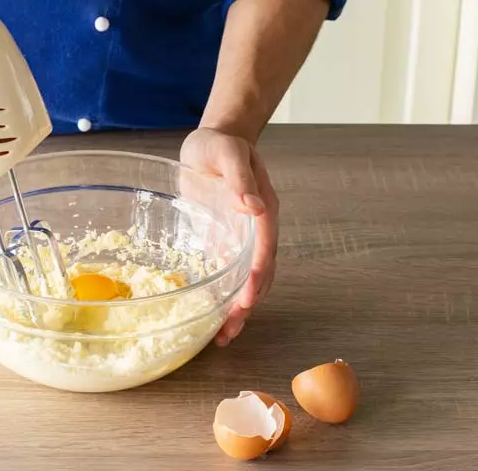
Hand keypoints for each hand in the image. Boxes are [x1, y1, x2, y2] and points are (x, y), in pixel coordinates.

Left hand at [180, 127, 278, 346]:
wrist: (213, 142)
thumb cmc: (219, 145)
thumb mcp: (227, 153)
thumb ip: (239, 177)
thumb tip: (253, 205)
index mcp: (263, 207)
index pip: (264, 246)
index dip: (258, 274)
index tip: (247, 299)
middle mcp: (258, 228)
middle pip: (261, 271)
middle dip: (249, 302)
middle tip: (232, 328)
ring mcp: (243, 238)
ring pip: (248, 279)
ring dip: (239, 307)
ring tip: (225, 335)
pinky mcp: (226, 243)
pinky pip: (230, 274)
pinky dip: (226, 297)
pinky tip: (214, 317)